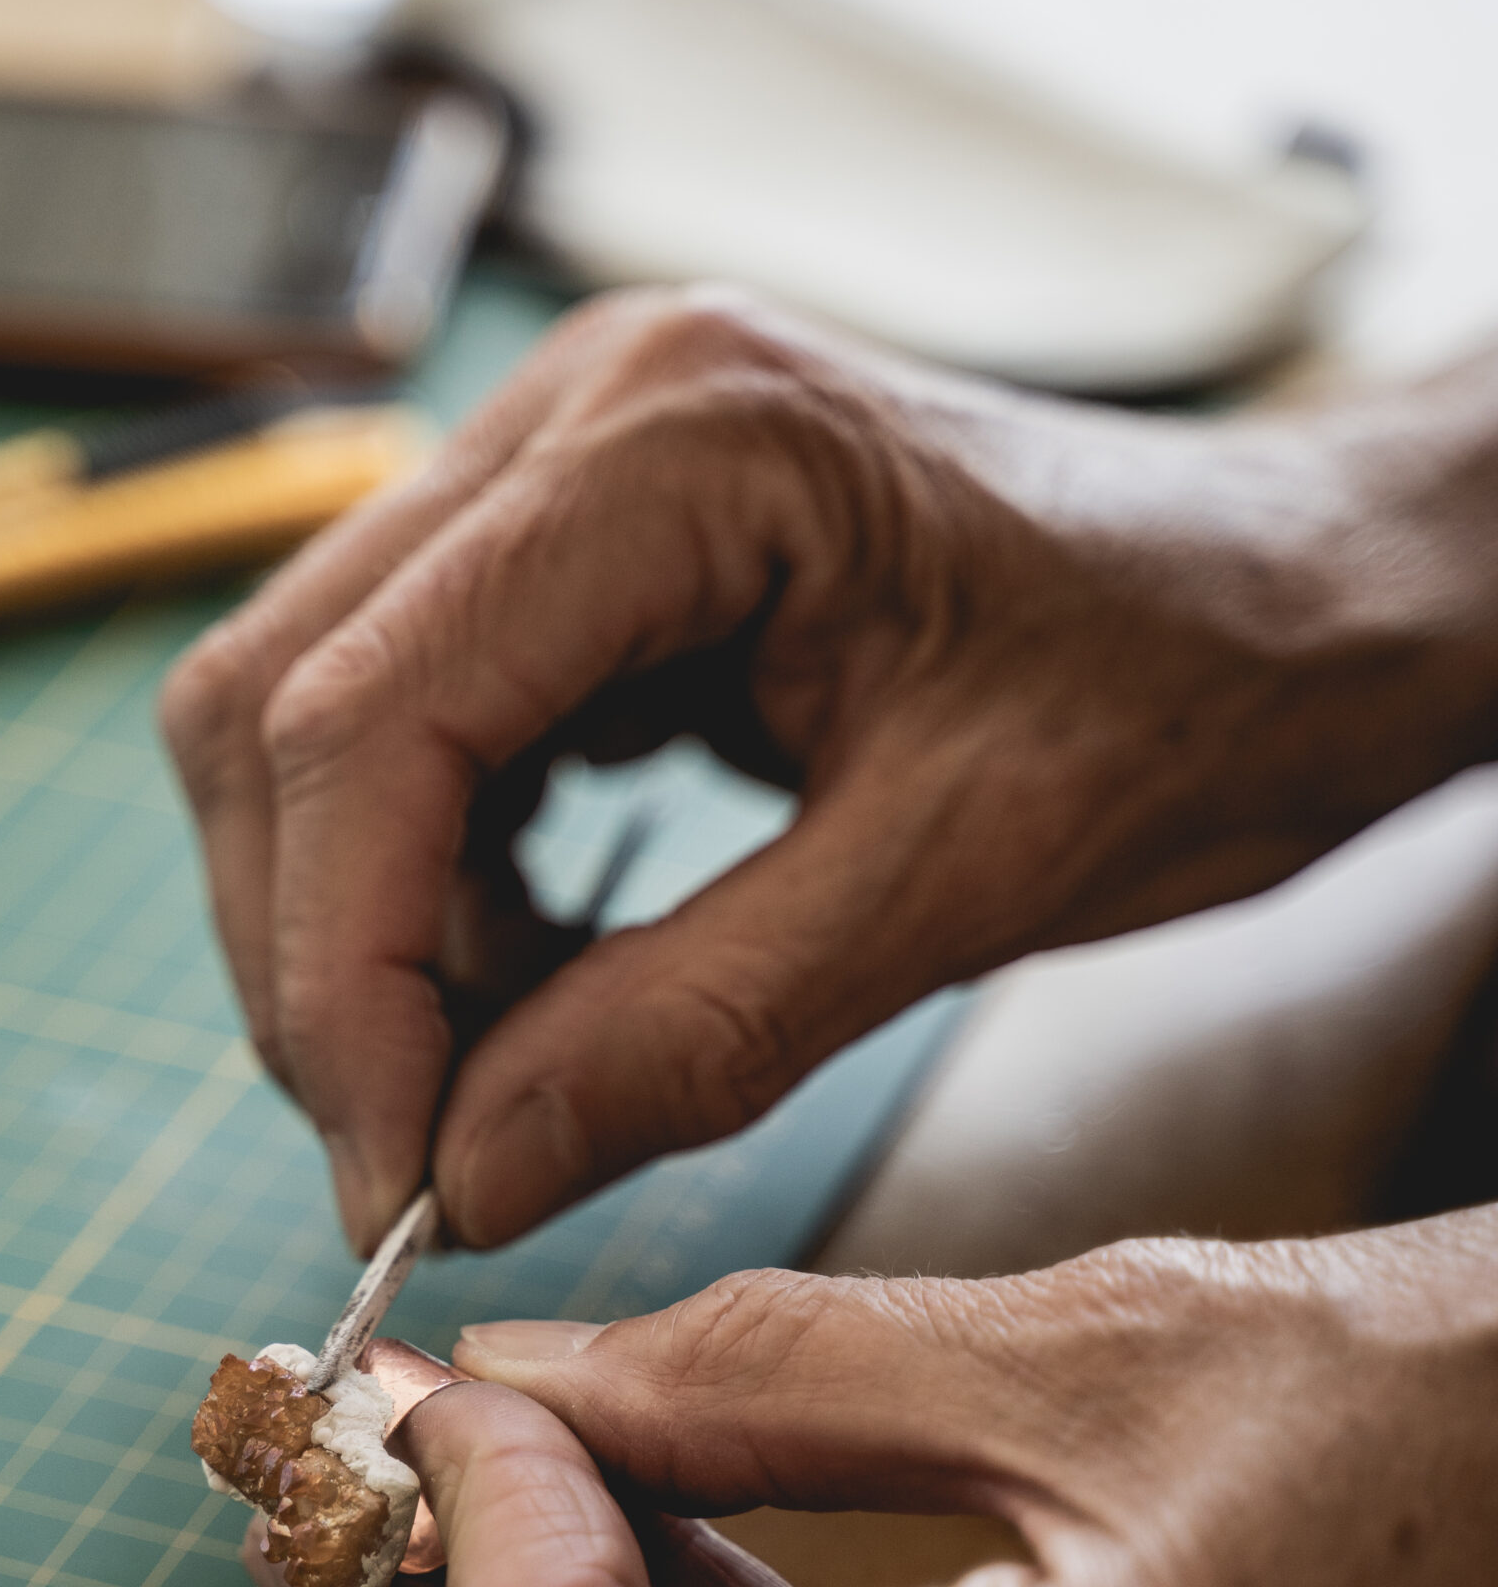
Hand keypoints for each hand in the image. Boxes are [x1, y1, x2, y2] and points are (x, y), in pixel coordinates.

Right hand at [162, 290, 1497, 1249]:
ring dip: (365, 924)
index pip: (369, 715)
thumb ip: (693, 1031)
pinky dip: (435, 881)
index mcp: (678, 439)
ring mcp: (564, 463)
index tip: (391, 1176)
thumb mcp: (958, 878)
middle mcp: (577, 410)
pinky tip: (534, 972)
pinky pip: (414, 722)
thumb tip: (467, 1176)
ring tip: (498, 1066)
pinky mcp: (577, 542)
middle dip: (323, 960)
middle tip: (418, 1154)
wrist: (1303, 594)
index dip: (341, 974)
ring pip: (313, 716)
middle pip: (284, 704)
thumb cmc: (1195, 685)